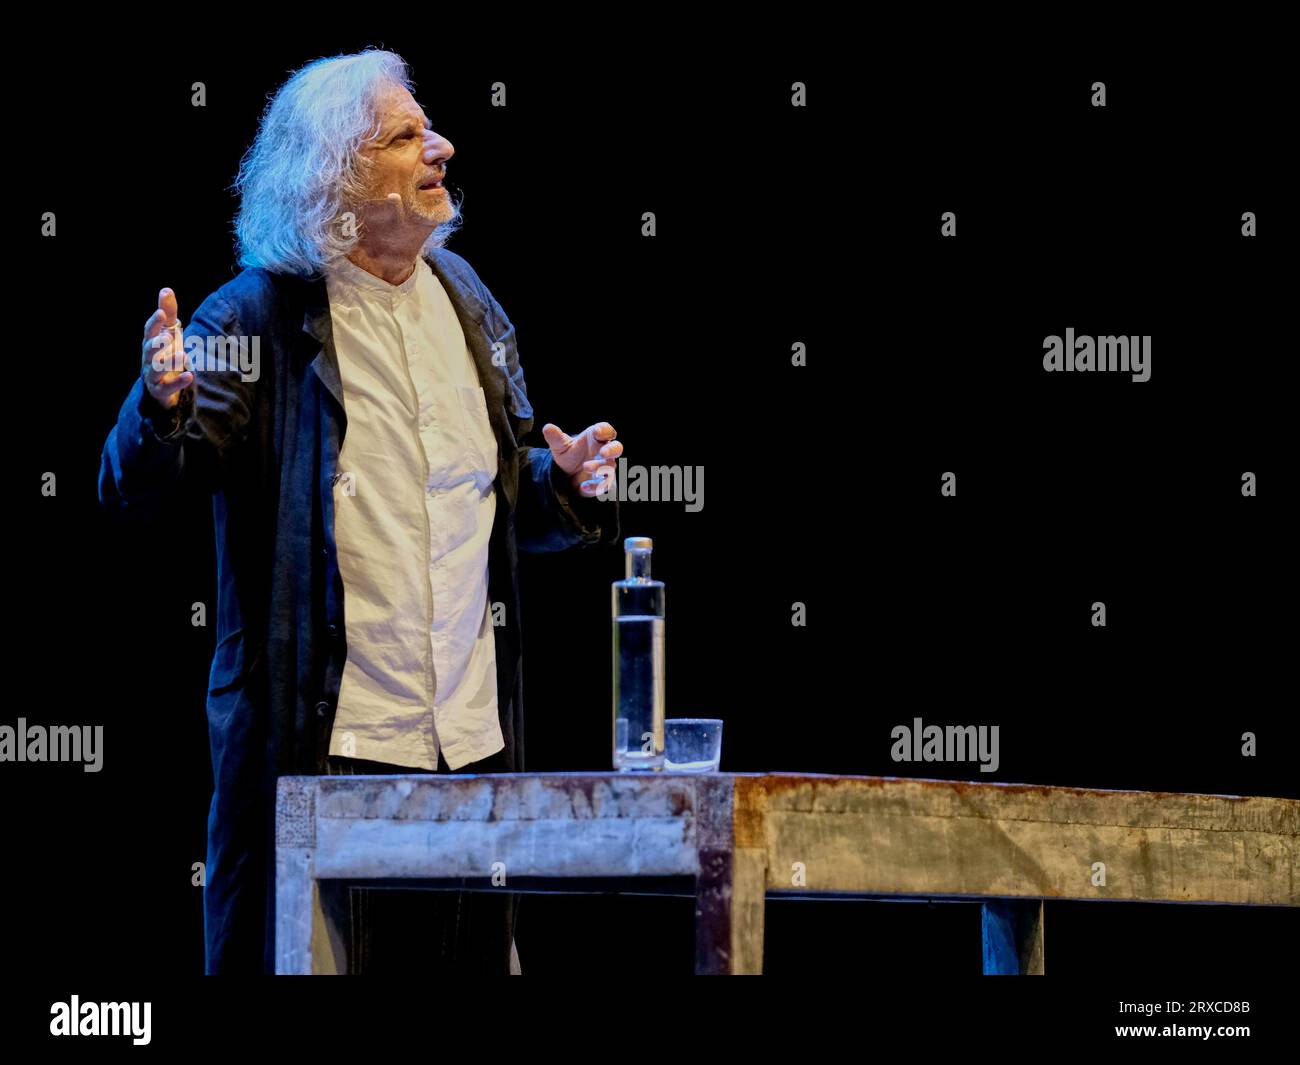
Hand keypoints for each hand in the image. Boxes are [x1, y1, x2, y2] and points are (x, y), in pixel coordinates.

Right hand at [141, 287, 192, 409]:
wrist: (162, 386)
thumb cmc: (165, 353)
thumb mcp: (169, 333)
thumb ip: (168, 313)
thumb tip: (166, 289)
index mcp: (150, 342)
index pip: (149, 331)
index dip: (155, 322)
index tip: (162, 314)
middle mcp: (148, 358)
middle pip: (149, 350)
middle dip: (156, 343)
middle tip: (167, 337)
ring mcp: (153, 375)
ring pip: (157, 369)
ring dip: (169, 362)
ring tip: (182, 355)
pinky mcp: (161, 390)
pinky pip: (167, 388)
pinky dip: (178, 382)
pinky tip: (190, 376)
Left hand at [541, 422, 622, 497]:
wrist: (567, 475)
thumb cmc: (568, 455)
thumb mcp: (559, 446)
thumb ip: (555, 438)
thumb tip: (547, 427)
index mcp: (595, 438)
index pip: (606, 430)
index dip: (604, 431)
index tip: (597, 432)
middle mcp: (604, 452)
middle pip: (617, 448)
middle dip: (612, 450)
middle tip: (603, 453)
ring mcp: (605, 468)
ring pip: (610, 467)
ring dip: (600, 467)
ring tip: (585, 466)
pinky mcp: (603, 483)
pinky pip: (605, 485)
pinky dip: (595, 486)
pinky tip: (583, 486)